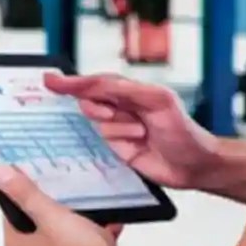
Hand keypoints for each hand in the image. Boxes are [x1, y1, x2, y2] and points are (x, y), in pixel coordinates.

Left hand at [0, 165, 128, 245]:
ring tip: (86, 194)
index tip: (34, 171)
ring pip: (64, 224)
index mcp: (19, 245)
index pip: (12, 208)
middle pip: (39, 215)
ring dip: (78, 211)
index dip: (23, 189)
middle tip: (62, 177)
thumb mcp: (52, 217)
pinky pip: (85, 235)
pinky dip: (95, 225)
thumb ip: (26, 194)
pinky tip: (106, 215)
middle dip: (54, 198)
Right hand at [45, 73, 220, 191]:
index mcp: (129, 90)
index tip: (49, 80)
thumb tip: (98, 82)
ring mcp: (118, 129)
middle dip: (99, 107)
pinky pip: (102, 142)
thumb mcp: (158, 100)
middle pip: (90, 101)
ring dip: (119, 128)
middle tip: (113, 113)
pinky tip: (137, 143)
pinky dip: (117, 142)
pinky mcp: (117, 150)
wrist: (195, 165)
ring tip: (141, 133)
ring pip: (97, 124)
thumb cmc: (184, 129)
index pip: (95, 82)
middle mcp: (120, 107)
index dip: (71, 81)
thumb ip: (126, 89)